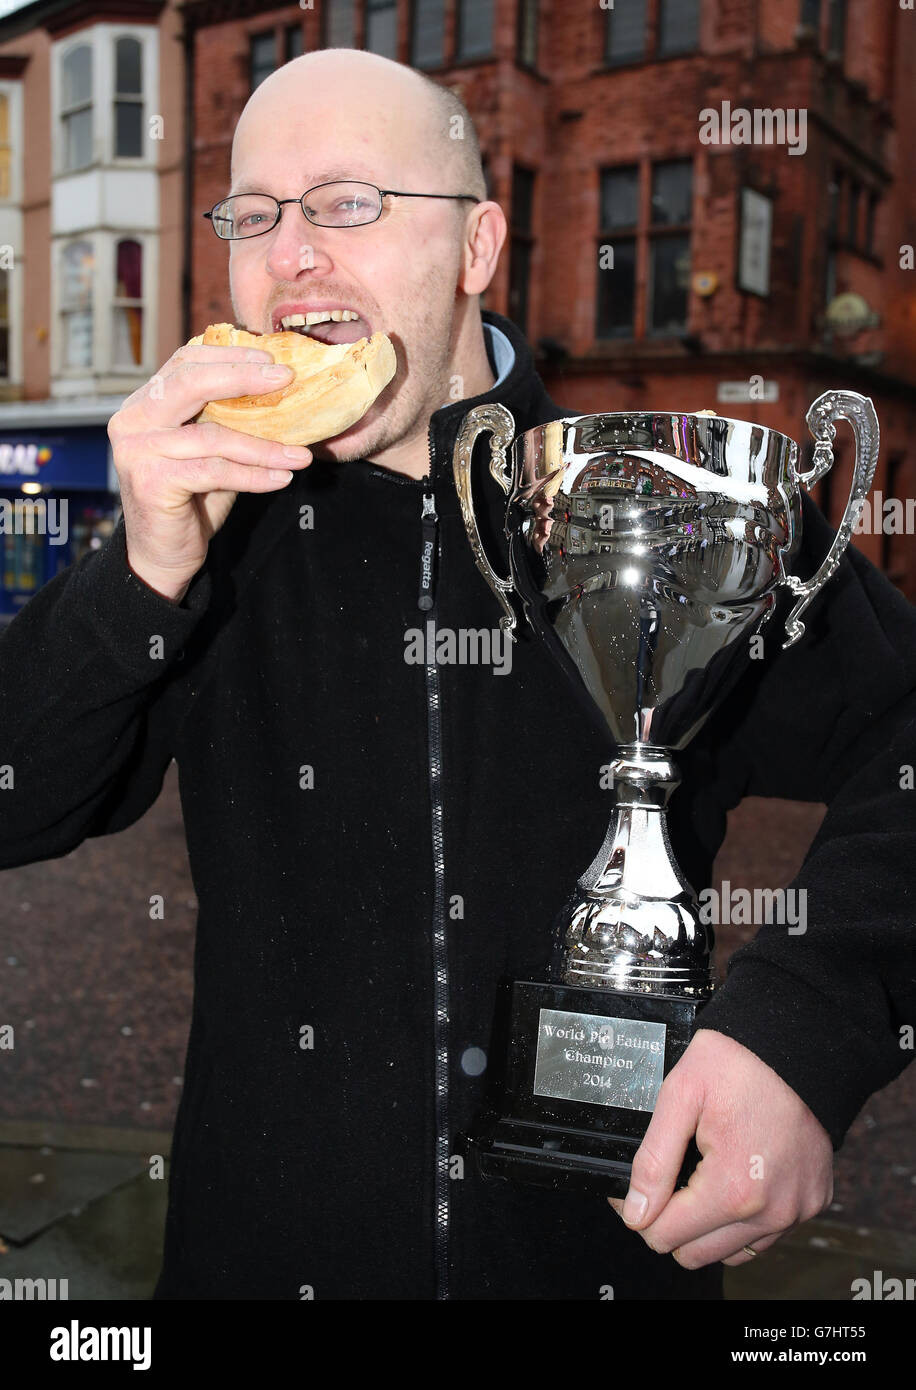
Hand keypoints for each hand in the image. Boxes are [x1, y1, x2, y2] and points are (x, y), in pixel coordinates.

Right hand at [108, 344, 312, 601]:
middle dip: (244, 377)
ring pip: (213, 437)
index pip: (186, 362)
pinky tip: (282, 478)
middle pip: (191, 383)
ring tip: (300, 455)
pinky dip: (253, 476)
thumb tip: (281, 391)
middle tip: (287, 379)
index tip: (272, 361)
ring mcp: (138, 451)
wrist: (163, 554)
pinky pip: (215, 472)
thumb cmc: (191, 498)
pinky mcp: (151, 482)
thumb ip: (227, 419)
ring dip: (265, 446)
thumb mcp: (209, 449)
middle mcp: (133, 420)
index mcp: (144, 403)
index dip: (230, 356)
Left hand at [608, 1029, 833, 1267]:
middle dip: (671, 1222)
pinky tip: (733, 1180)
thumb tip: (635, 1212)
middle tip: (666, 1181)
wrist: (798, 1046)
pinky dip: (742, 1220)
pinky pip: (764, 1235)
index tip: (635, 1190)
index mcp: (733, 1189)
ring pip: (729, 1251)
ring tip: (700, 1178)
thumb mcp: (680, 1096)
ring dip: (707, 1226)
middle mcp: (771, 1212)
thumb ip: (654, 1159)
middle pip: (694, 1253)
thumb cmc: (740, 1064)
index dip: (639, 1212)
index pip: (665, 1235)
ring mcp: (796, 1211)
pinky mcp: (812, 1203)